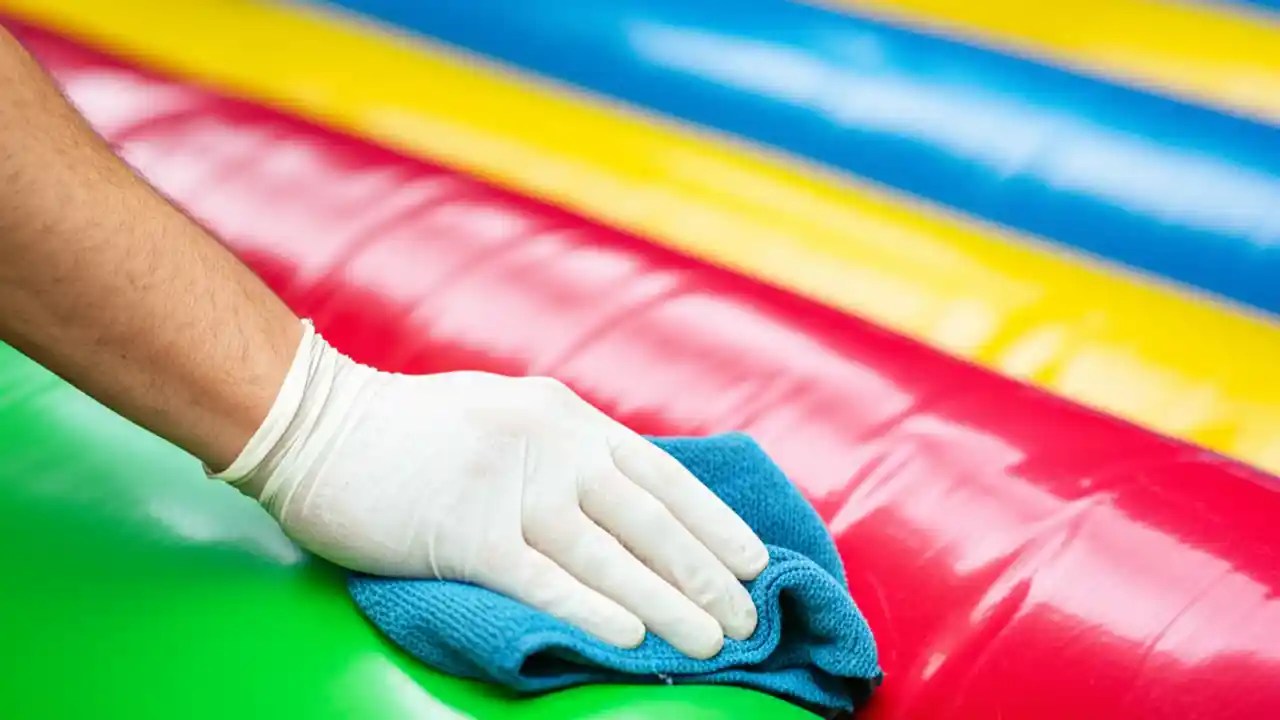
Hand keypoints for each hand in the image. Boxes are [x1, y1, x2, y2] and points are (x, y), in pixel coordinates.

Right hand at [213, 321, 768, 658]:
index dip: (714, 522)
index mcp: (566, 416)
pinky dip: (590, 610)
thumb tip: (625, 496)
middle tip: (747, 619)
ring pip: (608, 556)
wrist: (316, 421)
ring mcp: (509, 487)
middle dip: (704, 575)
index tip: (754, 563)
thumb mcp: (507, 413)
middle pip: (649, 520)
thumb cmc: (411, 427)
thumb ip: (565, 447)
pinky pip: (542, 578)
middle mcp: (552, 446)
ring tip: (711, 642)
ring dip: (666, 604)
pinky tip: (630, 641)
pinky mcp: (465, 532)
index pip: (662, 474)